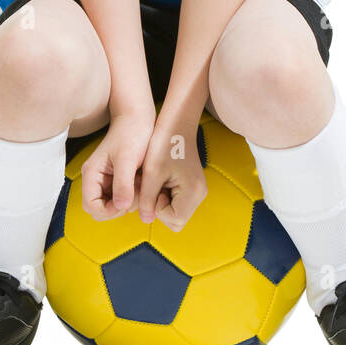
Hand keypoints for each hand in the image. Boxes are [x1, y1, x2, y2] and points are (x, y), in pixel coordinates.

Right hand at [80, 108, 155, 220]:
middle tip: (136, 191)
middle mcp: (96, 179)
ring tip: (141, 182)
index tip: (126, 201)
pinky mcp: (118, 180)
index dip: (108, 210)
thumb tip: (120, 207)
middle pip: (101, 209)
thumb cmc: (132, 133)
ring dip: (130, 200)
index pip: (91, 206)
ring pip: (114, 205)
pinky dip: (134, 194)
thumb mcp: (128, 159)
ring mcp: (106, 180)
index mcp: (91, 173)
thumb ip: (123, 184)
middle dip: (120, 207)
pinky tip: (142, 181)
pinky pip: (123, 197)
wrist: (139, 118)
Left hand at [138, 115, 207, 231]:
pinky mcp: (192, 186)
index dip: (158, 209)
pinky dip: (166, 196)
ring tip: (156, 180)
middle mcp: (200, 194)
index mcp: (193, 192)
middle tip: (153, 185)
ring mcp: (197, 190)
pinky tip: (161, 178)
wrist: (176, 124)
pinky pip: (177, 201)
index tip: (154, 188)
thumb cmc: (164, 144)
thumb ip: (147, 200)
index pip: (174, 220)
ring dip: (162, 202)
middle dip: (160, 208)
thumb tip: (145, 220)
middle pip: (176, 220)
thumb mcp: (151, 173)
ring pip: (176, 211)